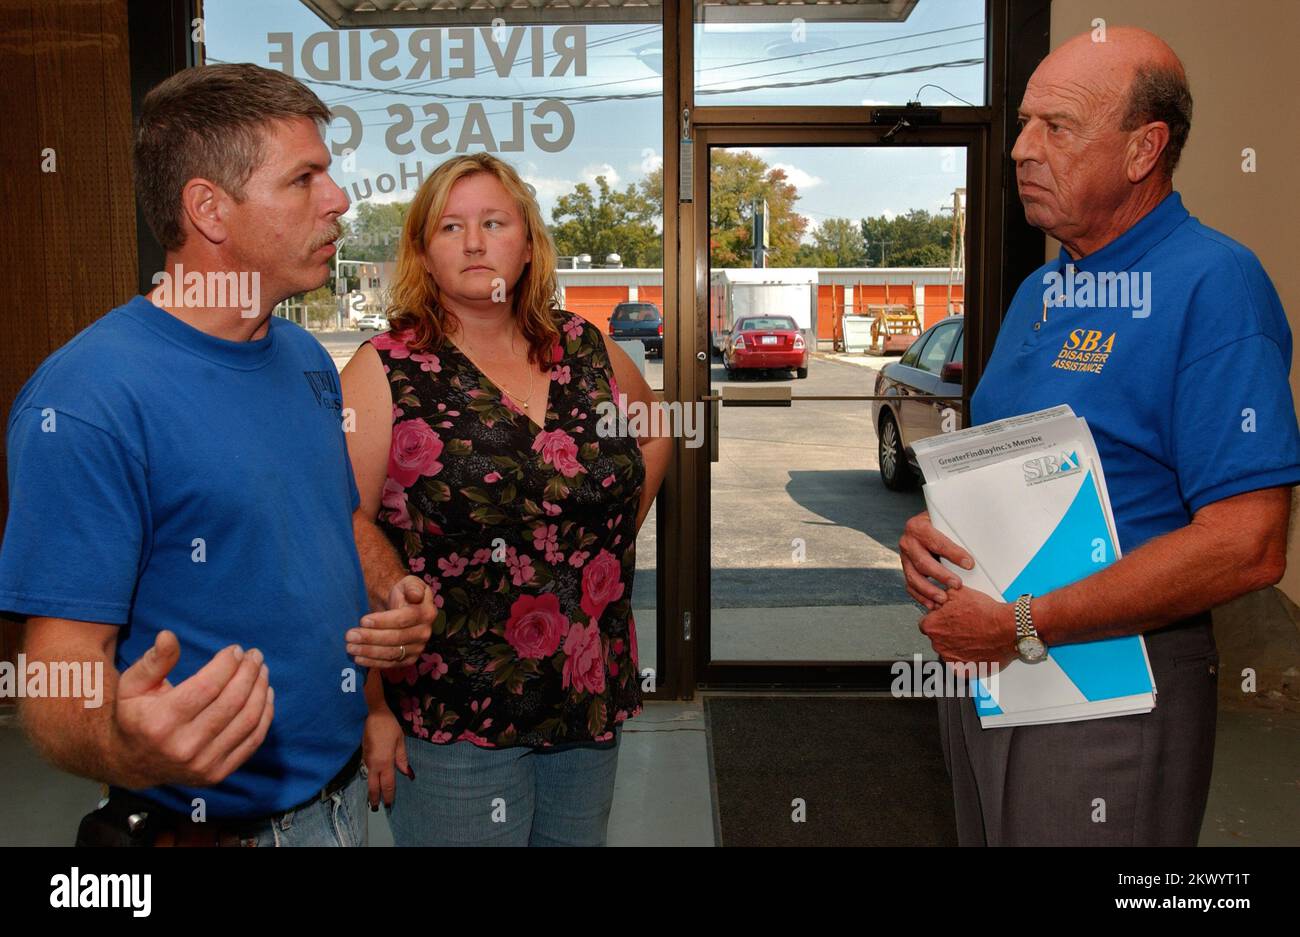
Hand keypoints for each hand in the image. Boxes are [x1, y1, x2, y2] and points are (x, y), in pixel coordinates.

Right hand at [110, 630, 273, 788]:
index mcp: (160, 722)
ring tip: (262, 670)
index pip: (207, 686)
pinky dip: (265, 714)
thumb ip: (154, 660)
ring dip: (260, 690)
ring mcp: (203, 764)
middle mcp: (183, 747)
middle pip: (231, 702)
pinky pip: (253, 740)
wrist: (132, 762)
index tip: (236, 649)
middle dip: (249, 672)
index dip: (227, 664)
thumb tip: (169, 636)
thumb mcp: (133, 684)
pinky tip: (265, 694)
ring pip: (247, 720)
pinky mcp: (217, 773)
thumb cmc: (136, 714)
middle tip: (255, 655)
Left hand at [346, 575, 435, 668]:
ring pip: (392, 653)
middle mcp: (425, 632)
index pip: (403, 619)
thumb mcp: (409, 583)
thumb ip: (413, 587)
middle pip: (396, 638)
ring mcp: (418, 648)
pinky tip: (358, 659)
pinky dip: (373, 663)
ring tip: (350, 647)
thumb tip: (415, 596)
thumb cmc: (404, 593)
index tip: (362, 620)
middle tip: (350, 635)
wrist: (403, 607)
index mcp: (427, 613)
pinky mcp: (409, 659)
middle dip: (371, 637)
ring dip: (369, 651)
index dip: (382, 621)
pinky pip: (390, 664)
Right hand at [363, 705, 411, 809]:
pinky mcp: (363, 755)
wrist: (373, 715)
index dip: (388, 796)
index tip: (389, 805)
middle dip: (375, 798)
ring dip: (372, 789)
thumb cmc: (389, 726)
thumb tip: (407, 773)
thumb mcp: (400, 741)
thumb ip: (402, 759)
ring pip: (369, 779)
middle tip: (376, 808)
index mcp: (385, 762)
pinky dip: (370, 778)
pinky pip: (368, 770)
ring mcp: (366, 760)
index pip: (387, 784)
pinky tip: (374, 780)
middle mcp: (374, 764)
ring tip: (375, 798)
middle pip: (373, 786)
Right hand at [899, 510, 975, 609]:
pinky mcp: (906, 569)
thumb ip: (959, 530)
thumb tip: (980, 541)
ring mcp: (905, 557)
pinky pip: (911, 586)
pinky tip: (932, 604)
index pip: (937, 542)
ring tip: (944, 599)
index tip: (969, 564)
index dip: (953, 554)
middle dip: (941, 576)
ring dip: (929, 590)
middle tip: (957, 584)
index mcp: (918, 526)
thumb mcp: (948, 521)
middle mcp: (908, 542)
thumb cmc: (942, 524)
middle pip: (923, 562)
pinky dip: (921, 597)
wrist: (926, 525)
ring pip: (914, 577)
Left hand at [918, 585, 1017, 665]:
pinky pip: (960, 667)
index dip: (938, 619)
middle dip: (947, 633)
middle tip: (964, 626)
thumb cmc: (986, 613)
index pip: (926, 623)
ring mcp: (951, 660)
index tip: (947, 618)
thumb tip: (938, 596)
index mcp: (932, 626)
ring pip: (948, 652)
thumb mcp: (958, 593)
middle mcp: (938, 645)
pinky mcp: (965, 671)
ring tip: (972, 637)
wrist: (1007, 628)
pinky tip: (974, 651)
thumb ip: (941, 597)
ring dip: (956, 646)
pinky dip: (965, 661)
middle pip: (937, 638)